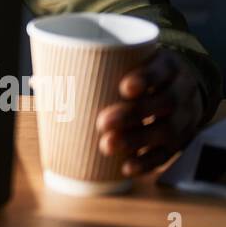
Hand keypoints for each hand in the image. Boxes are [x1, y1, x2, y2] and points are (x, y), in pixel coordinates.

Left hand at [95, 48, 205, 176]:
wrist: (185, 86)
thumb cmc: (145, 72)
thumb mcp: (134, 60)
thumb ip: (97, 67)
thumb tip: (40, 79)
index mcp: (169, 65)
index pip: (163, 68)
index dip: (147, 77)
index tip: (124, 87)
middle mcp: (182, 90)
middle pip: (164, 102)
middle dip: (133, 114)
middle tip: (103, 122)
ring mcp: (186, 117)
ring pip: (167, 130)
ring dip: (137, 140)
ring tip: (107, 145)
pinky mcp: (181, 141)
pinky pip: (168, 154)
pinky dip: (147, 162)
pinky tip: (127, 167)